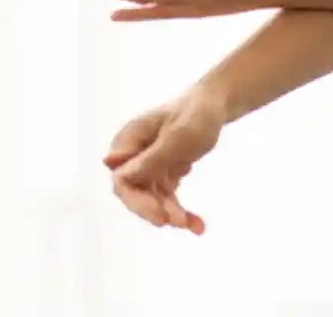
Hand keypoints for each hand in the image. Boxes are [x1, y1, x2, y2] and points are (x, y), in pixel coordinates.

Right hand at [105, 85, 227, 234]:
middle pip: (135, 193)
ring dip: (172, 215)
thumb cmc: (195, 113)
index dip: (138, 202)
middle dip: (156, 211)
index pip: (122, 179)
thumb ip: (151, 157)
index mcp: (128, 141)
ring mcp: (146, 166)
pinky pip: (167, 198)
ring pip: (153, 199)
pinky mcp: (161, 173)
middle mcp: (132, 156)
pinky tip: (198, 226)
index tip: (160, 216)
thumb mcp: (178, 136)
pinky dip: (181, 211)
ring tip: (195, 227)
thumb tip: (118, 175)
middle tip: (179, 223)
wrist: (215, 105)